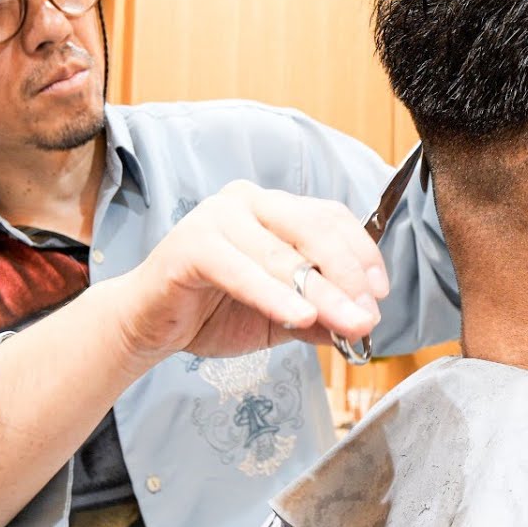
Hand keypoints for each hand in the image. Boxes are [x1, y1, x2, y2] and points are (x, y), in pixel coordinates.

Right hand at [112, 180, 389, 359]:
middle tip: (367, 315)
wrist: (148, 325)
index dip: (361, 252)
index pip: (329, 217)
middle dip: (347, 275)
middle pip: (313, 228)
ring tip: (347, 323)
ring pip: (282, 254)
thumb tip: (364, 323)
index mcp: (271, 208)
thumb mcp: (281, 316)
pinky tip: (298, 316)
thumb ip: (320, 315)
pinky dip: (273, 294)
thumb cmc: (211, 311)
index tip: (380, 292)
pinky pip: (241, 270)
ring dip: (320, 293)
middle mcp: (247, 201)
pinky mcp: (191, 244)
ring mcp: (216, 217)